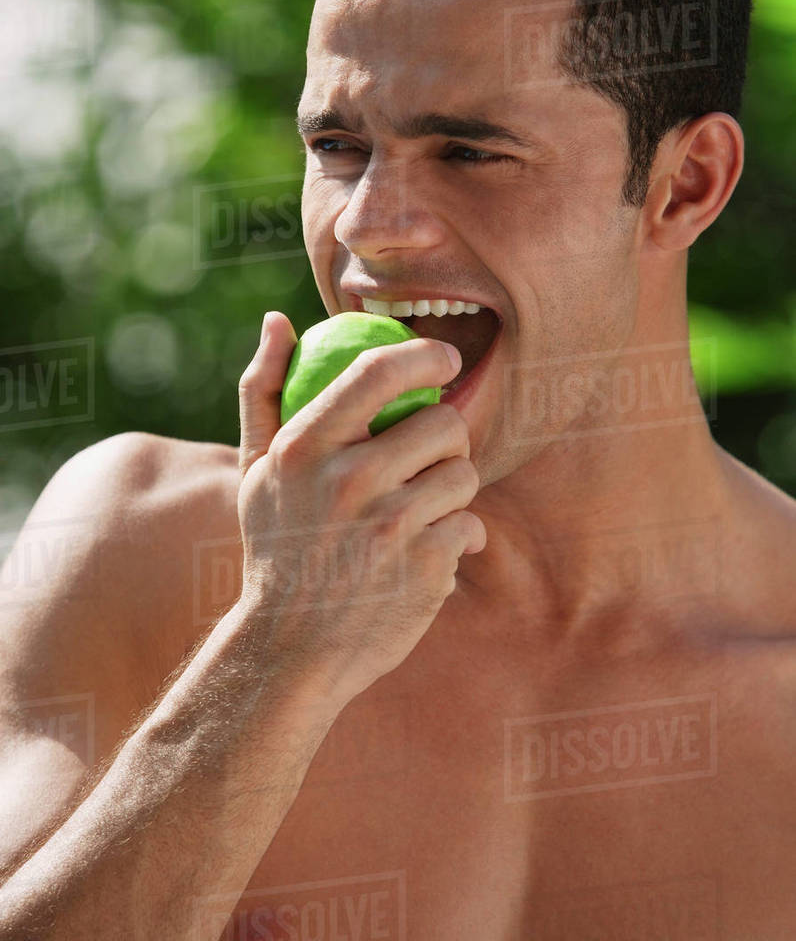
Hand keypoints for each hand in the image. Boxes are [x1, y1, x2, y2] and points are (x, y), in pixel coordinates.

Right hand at [236, 311, 486, 705]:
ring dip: (452, 489)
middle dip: (447, 435)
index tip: (444, 358)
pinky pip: (470, 526)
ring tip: (418, 511)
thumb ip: (262, 390)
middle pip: (442, 423)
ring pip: (464, 474)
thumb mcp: (256, 470)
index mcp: (305, 447)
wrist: (289, 652)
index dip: (423, 354)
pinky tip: (422, 556)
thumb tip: (277, 319)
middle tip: (430, 455)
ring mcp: (391, 526)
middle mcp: (348, 481)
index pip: (377, 372)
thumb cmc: (275, 547)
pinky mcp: (427, 567)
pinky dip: (456, 538)